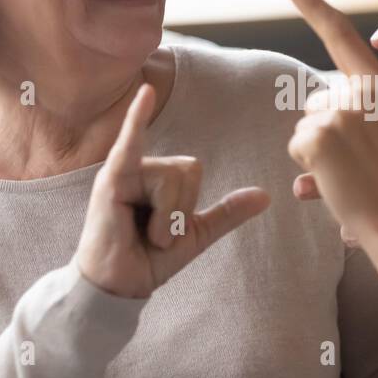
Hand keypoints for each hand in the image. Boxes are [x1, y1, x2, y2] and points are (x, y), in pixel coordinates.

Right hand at [75, 84, 270, 296]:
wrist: (119, 286)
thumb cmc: (148, 259)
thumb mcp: (197, 234)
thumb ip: (226, 212)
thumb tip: (265, 196)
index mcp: (157, 176)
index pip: (192, 169)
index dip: (187, 203)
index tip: (164, 235)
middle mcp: (140, 167)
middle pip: (187, 169)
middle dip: (179, 211)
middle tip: (154, 236)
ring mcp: (123, 170)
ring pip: (173, 176)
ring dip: (166, 218)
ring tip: (143, 234)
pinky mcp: (112, 179)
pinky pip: (131, 143)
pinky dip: (138, 117)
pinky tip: (146, 91)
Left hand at [285, 0, 377, 243]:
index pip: (340, 38)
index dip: (314, 8)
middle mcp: (357, 92)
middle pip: (317, 100)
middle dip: (326, 128)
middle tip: (356, 158)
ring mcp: (337, 113)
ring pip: (305, 123)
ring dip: (317, 148)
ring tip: (348, 169)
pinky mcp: (317, 136)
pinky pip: (297, 145)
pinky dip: (308, 165)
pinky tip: (335, 177)